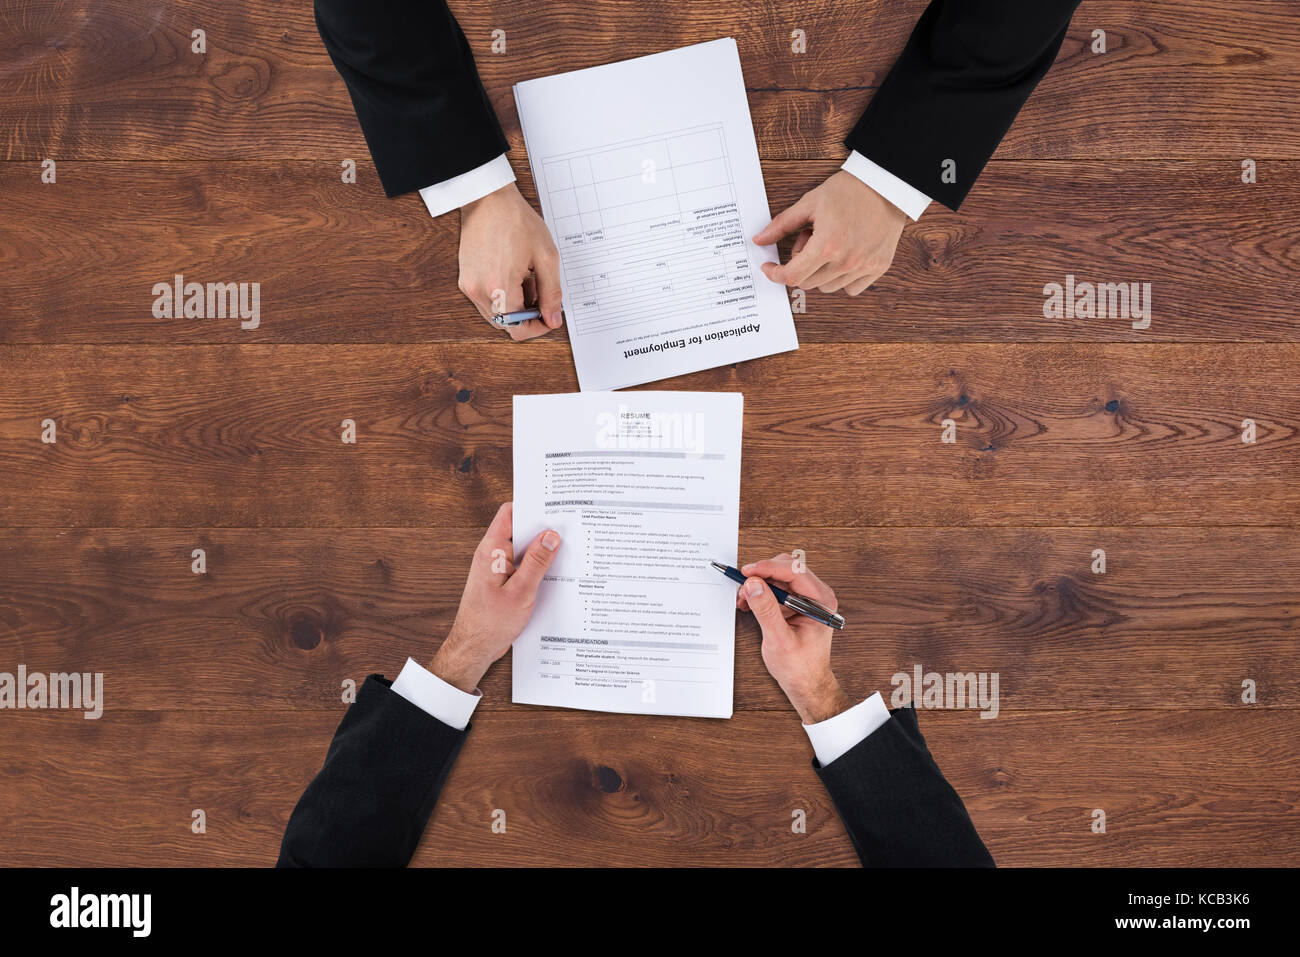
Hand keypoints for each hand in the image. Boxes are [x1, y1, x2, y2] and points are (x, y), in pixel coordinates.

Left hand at [429, 502, 560, 691]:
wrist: (474, 649)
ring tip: (566, 551)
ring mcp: (497, 568)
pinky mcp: (503, 582)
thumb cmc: (490, 624)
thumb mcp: (520, 592)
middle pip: (519, 529)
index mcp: (491, 551)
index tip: (553, 505)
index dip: (530, 505)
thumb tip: (551, 536)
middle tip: (568, 528)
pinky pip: (522, 566)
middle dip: (542, 528)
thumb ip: (537, 562)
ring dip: (542, 550)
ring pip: (523, 549)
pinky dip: (537, 566)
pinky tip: (554, 573)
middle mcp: (492, 555)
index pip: (510, 513)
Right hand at [458, 183, 563, 339]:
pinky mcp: (465, 280)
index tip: (549, 316)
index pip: (517, 330)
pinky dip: (502, 297)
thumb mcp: (546, 257)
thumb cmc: (516, 221)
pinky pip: (486, 301)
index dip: (537, 328)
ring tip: (526, 280)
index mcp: (499, 287)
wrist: (488, 199)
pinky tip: (512, 275)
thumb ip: (551, 293)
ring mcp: (469, 286)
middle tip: (541, 295)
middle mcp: (479, 291)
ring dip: (514, 307)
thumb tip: (553, 318)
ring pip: (496, 315)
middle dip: (527, 316)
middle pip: (506, 325)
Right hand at [736, 553, 852, 723]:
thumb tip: (754, 585)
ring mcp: (805, 599)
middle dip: (762, 575)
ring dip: (759, 583)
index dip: (769, 567)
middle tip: (743, 587)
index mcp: (822, 601)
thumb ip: (767, 611)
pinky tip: (749, 603)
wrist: (806, 683)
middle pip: (787, 569)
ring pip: (778, 576)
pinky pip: (775, 588)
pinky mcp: (794, 603)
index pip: (795, 572)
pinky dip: (760, 592)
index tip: (748, 571)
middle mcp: (816, 596)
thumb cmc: (800, 666)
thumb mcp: (780, 640)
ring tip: (744, 599)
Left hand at [753, 170, 906, 295]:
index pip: (791, 276)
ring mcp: (864, 267)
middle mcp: (846, 261)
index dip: (775, 274)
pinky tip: (844, 256)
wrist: (887, 184)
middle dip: (799, 265)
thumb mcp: (809, 203)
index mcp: (826, 246)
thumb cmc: (849, 190)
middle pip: (807, 283)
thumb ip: (782, 225)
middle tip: (808, 239)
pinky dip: (842, 279)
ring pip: (827, 287)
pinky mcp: (879, 268)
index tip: (770, 268)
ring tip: (829, 244)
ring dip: (820, 272)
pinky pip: (851, 288)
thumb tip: (759, 240)